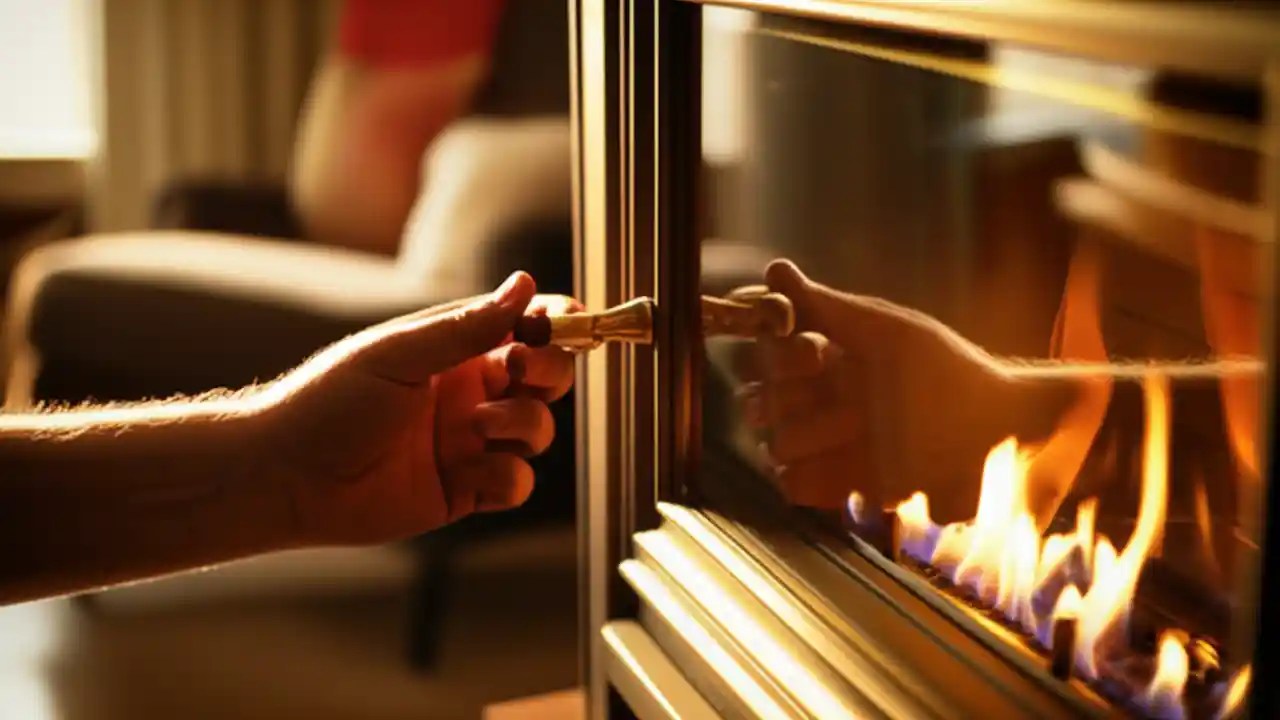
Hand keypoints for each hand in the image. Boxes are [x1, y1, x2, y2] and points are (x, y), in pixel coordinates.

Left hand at [260, 272, 578, 544]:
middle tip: (518, 371)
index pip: (525, 326)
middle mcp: (469, 392)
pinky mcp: (464, 489)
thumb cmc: (330, 401)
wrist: (285, 475)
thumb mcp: (402, 353)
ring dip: (522, 423)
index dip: (556, 323)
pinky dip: (509, 476)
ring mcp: (469, 441)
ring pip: (538, 429)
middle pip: (546, 377)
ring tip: (477, 425)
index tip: (570, 322)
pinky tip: (473, 472)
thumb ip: (469, 325)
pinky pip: (516, 482)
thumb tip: (524, 284)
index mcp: (455, 349)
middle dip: (548, 372)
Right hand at [739, 260, 1066, 521]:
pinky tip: (839, 465)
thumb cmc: (952, 373)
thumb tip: (773, 270)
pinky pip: (791, 485)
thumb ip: (828, 307)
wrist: (1002, 434)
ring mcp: (829, 445)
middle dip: (785, 397)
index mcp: (830, 357)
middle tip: (828, 397)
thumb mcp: (889, 332)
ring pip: (773, 442)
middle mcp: (822, 400)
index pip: (769, 352)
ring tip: (854, 431)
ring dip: (805, 435)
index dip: (780, 353)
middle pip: (759, 399)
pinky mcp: (840, 487)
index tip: (816, 354)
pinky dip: (802, 476)